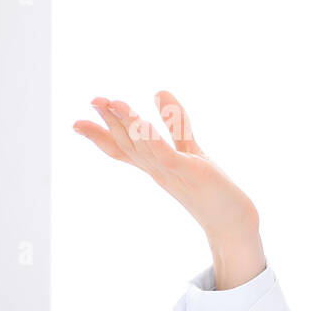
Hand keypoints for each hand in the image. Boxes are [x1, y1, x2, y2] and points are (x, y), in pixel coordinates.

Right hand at [73, 92, 259, 241]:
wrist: (234, 221)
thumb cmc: (210, 188)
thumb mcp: (188, 149)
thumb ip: (176, 123)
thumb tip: (158, 89)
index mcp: (154, 165)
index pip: (122, 149)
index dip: (99, 136)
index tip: (76, 123)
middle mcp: (158, 170)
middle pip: (129, 143)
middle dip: (110, 122)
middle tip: (94, 100)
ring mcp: (173, 172)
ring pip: (145, 146)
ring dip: (129, 124)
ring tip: (114, 102)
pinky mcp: (191, 173)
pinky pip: (168, 155)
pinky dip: (154, 140)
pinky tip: (143, 124)